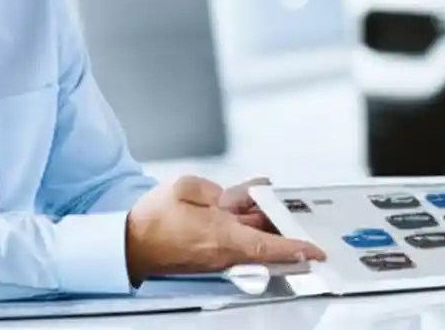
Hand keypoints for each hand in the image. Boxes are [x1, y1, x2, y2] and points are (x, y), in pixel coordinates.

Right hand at [125, 176, 325, 283]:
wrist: (130, 245)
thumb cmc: (153, 220)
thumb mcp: (186, 188)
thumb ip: (218, 191)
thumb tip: (235, 198)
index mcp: (221, 235)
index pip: (268, 246)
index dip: (295, 248)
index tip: (315, 250)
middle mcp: (224, 251)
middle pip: (265, 241)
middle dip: (280, 224)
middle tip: (289, 207)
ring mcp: (218, 256)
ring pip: (252, 240)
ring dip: (262, 224)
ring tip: (261, 200)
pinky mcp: (211, 257)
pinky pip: (237, 241)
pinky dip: (246, 226)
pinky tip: (243, 207)